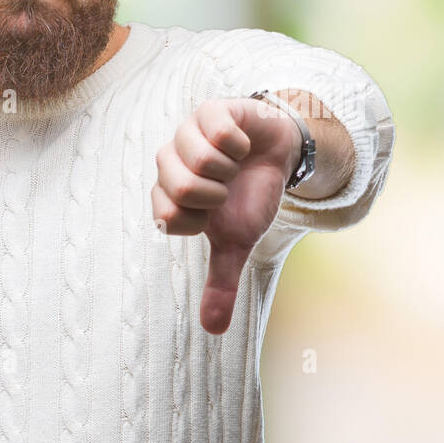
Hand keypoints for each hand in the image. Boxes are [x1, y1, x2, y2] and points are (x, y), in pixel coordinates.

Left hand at [152, 98, 301, 333]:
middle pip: (180, 188)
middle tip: (226, 188)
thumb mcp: (236, 242)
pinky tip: (242, 144)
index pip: (167, 218)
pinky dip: (239, 143)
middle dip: (216, 195)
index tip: (214, 214)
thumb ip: (221, 282)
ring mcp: (186, 133)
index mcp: (166, 195)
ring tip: (234, 165)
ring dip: (229, 169)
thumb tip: (213, 331)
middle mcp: (168, 162)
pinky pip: (217, 128)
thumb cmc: (249, 197)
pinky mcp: (210, 110)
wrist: (277, 156)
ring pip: (198, 158)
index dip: (200, 220)